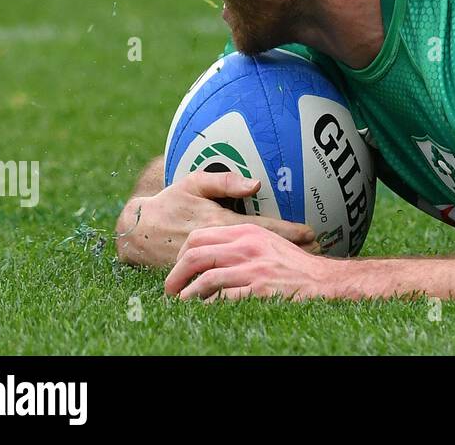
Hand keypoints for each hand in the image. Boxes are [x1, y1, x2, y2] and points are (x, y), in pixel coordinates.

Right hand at [114, 170, 318, 267]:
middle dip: (288, 250)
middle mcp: (217, 244)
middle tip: (318, 248)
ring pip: (248, 263)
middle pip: (260, 249)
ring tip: (302, 261)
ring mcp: (210, 261)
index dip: (285, 231)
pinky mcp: (202, 272)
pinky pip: (232, 271)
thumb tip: (255, 184)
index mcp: (217, 221)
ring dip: (274, 261)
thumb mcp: (193, 183)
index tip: (311, 232)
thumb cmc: (170, 202)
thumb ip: (223, 182)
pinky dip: (252, 271)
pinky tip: (272, 269)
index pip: (258, 227)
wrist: (137, 232)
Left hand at [164, 224, 356, 300]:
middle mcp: (247, 247)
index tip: (178, 267)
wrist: (323, 279)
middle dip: (175, 275)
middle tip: (170, 290)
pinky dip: (208, 306)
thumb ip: (242, 241)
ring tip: (182, 304)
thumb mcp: (267, 242)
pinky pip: (223, 299)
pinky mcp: (259, 290)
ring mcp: (253, 269)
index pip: (200, 236)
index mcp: (247, 232)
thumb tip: (212, 251)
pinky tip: (204, 311)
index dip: (182, 253)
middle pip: (196, 256)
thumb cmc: (294, 264)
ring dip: (188, 295)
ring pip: (205, 280)